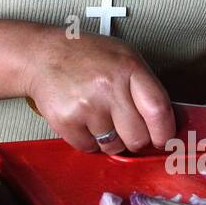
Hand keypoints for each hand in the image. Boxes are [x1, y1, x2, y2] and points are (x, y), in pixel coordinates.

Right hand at [21, 27, 174, 155]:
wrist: (41, 56)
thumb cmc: (85, 56)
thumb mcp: (122, 56)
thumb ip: (144, 86)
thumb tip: (164, 123)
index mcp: (129, 68)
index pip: (159, 111)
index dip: (164, 132)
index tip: (162, 139)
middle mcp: (109, 87)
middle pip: (138, 137)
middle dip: (135, 139)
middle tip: (125, 127)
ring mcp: (86, 105)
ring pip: (113, 146)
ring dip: (109, 139)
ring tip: (98, 117)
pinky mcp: (66, 121)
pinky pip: (88, 148)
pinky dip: (87, 140)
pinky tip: (81, 119)